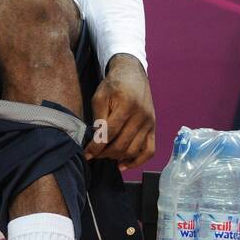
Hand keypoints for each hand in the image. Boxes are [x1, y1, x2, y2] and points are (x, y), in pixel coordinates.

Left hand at [84, 53, 154, 169]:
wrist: (133, 75)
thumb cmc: (113, 86)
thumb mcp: (100, 97)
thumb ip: (98, 118)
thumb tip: (95, 140)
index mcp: (126, 106)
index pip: (109, 133)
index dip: (96, 146)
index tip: (86, 154)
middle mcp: (141, 116)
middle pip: (122, 144)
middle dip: (105, 153)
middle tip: (94, 154)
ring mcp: (149, 123)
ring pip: (134, 149)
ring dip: (118, 157)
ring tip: (105, 156)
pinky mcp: (153, 128)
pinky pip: (149, 150)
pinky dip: (137, 161)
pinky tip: (123, 164)